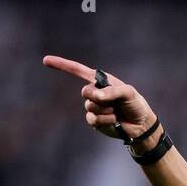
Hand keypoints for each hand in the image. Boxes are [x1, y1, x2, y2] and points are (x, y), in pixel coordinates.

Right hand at [42, 55, 156, 140]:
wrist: (140, 124)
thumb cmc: (135, 104)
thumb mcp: (128, 92)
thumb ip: (112, 92)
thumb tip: (96, 97)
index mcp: (100, 80)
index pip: (77, 70)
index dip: (62, 65)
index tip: (45, 60)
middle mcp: (94, 92)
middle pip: (85, 92)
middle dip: (98, 97)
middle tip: (113, 102)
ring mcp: (94, 107)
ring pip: (89, 107)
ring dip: (105, 111)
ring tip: (116, 112)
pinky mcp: (95, 121)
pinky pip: (92, 119)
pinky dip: (104, 120)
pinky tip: (114, 120)